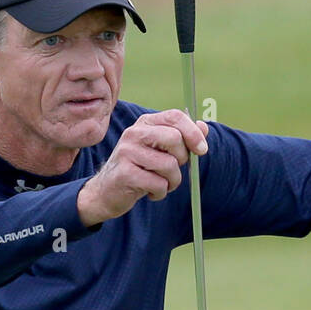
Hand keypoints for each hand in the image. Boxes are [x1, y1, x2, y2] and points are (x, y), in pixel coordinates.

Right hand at [76, 110, 208, 225]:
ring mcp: (127, 153)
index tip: (202, 150)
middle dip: (182, 159)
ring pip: (169, 164)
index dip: (193, 132)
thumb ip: (181, 139)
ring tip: (162, 185)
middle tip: (174, 170)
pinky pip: (158, 184)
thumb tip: (204, 127)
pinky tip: (150, 193)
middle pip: (174, 138)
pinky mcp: (125, 174)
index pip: (174, 117)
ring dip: (172, 181)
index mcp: (145, 124)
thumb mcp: (159, 151)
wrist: (107, 192)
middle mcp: (134, 133)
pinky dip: (160, 193)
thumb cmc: (139, 170)